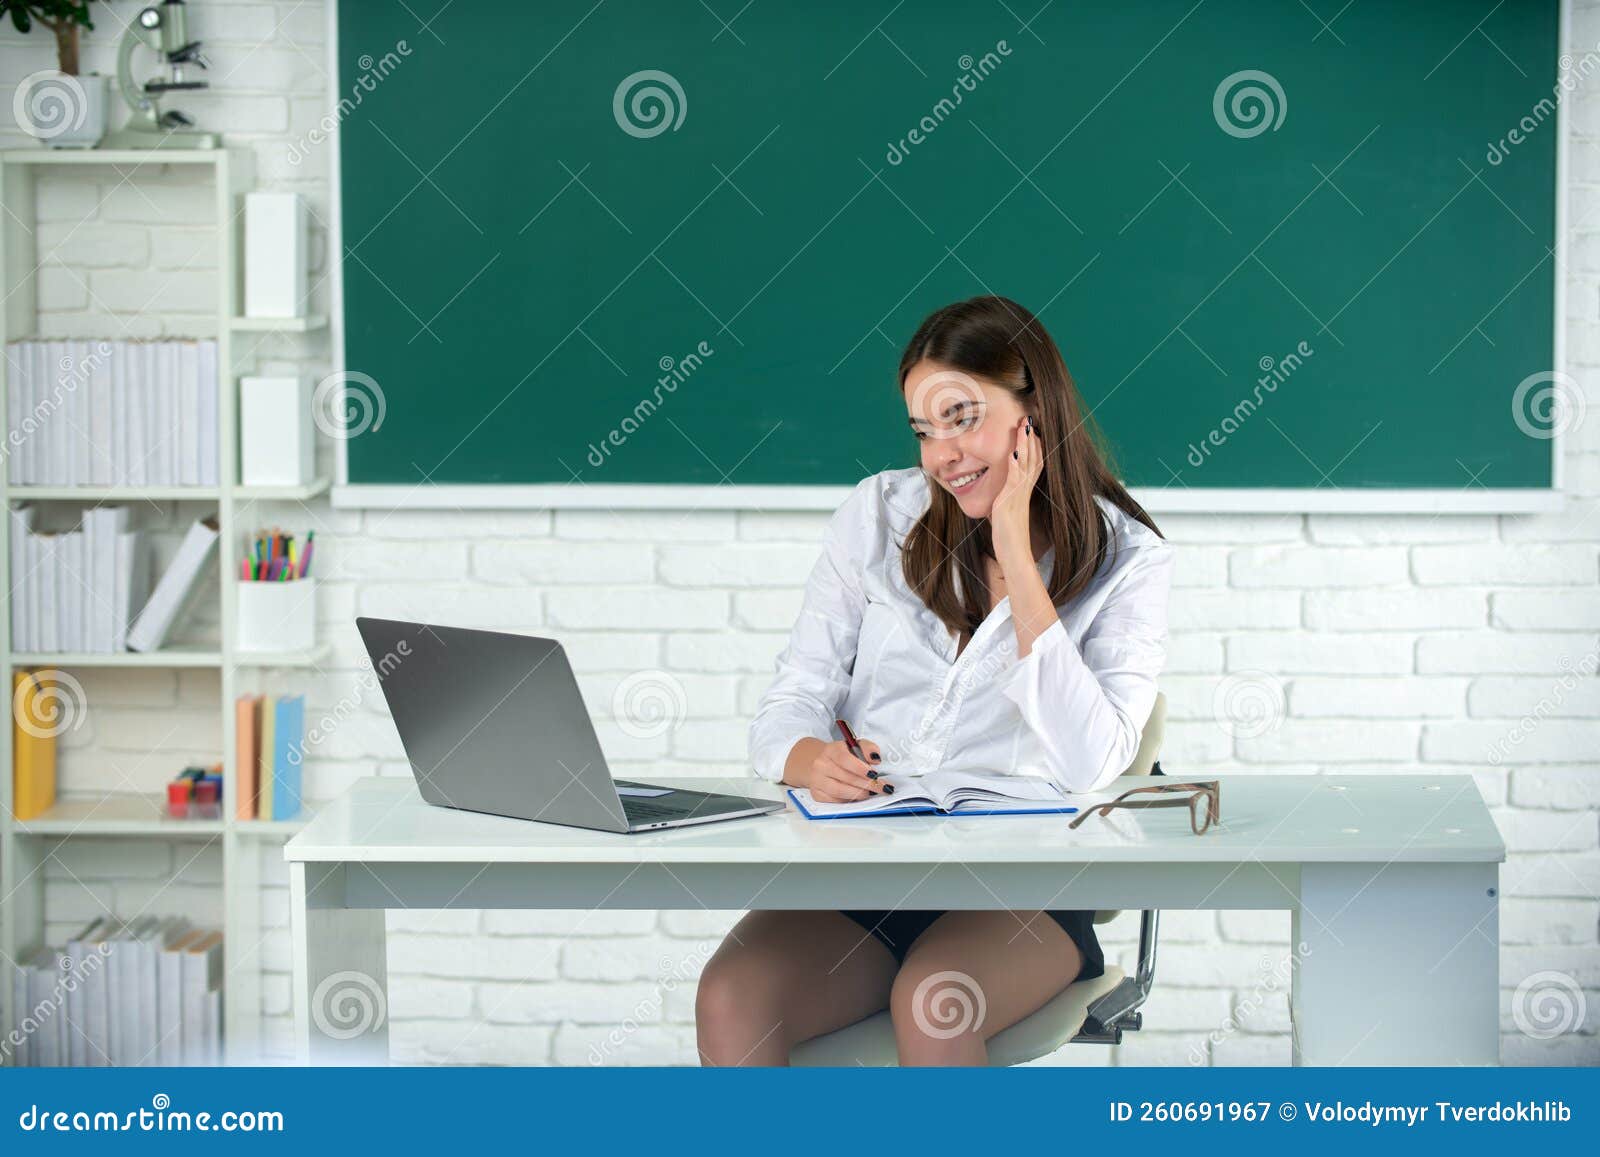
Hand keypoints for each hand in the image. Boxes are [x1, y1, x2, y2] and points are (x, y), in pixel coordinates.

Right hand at [797, 737, 886, 802]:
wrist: (818, 762)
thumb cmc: (840, 755)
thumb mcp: (854, 745)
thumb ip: (867, 748)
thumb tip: (875, 759)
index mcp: (831, 750)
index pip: (844, 759)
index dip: (860, 768)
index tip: (874, 774)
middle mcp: (821, 765)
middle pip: (846, 777)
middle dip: (868, 784)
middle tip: (882, 787)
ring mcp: (817, 780)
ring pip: (840, 791)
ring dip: (860, 793)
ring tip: (871, 792)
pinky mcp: (817, 794)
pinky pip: (836, 800)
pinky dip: (850, 799)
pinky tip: (858, 795)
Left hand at [990, 415, 1040, 572]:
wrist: (1015, 555)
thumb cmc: (1008, 539)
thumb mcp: (1005, 516)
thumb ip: (1005, 504)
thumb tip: (1000, 500)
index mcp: (1023, 493)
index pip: (1033, 464)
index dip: (1033, 446)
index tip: (1032, 430)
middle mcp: (1024, 492)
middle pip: (1033, 459)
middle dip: (1031, 438)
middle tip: (1029, 419)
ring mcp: (1018, 496)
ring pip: (1026, 464)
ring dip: (1024, 444)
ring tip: (1024, 426)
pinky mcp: (1010, 502)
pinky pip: (1015, 479)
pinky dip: (1015, 464)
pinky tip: (1013, 451)